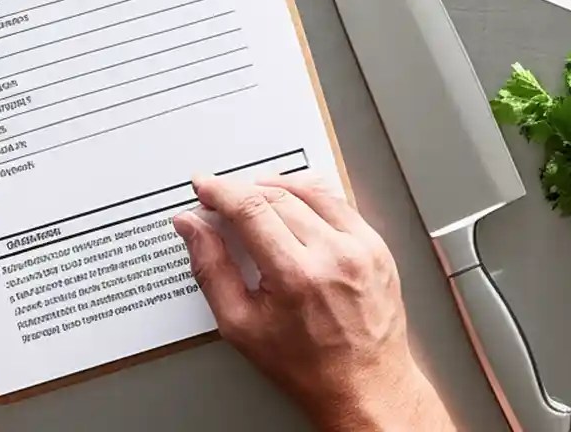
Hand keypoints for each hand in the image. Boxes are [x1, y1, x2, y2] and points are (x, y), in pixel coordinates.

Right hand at [173, 174, 454, 431]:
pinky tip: (294, 199)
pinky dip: (311, 194)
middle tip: (220, 196)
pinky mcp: (378, 247)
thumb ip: (211, 268)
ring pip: (310, 191)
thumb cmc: (305, 366)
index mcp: (296, 275)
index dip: (221, 191)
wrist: (364, 386)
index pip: (250, 209)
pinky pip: (340, 204)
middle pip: (277, 197)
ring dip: (276, 185)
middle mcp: (334, 255)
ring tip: (252, 192)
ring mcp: (362, 248)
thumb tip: (192, 227)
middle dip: (241, 189)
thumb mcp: (240, 325)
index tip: (204, 187)